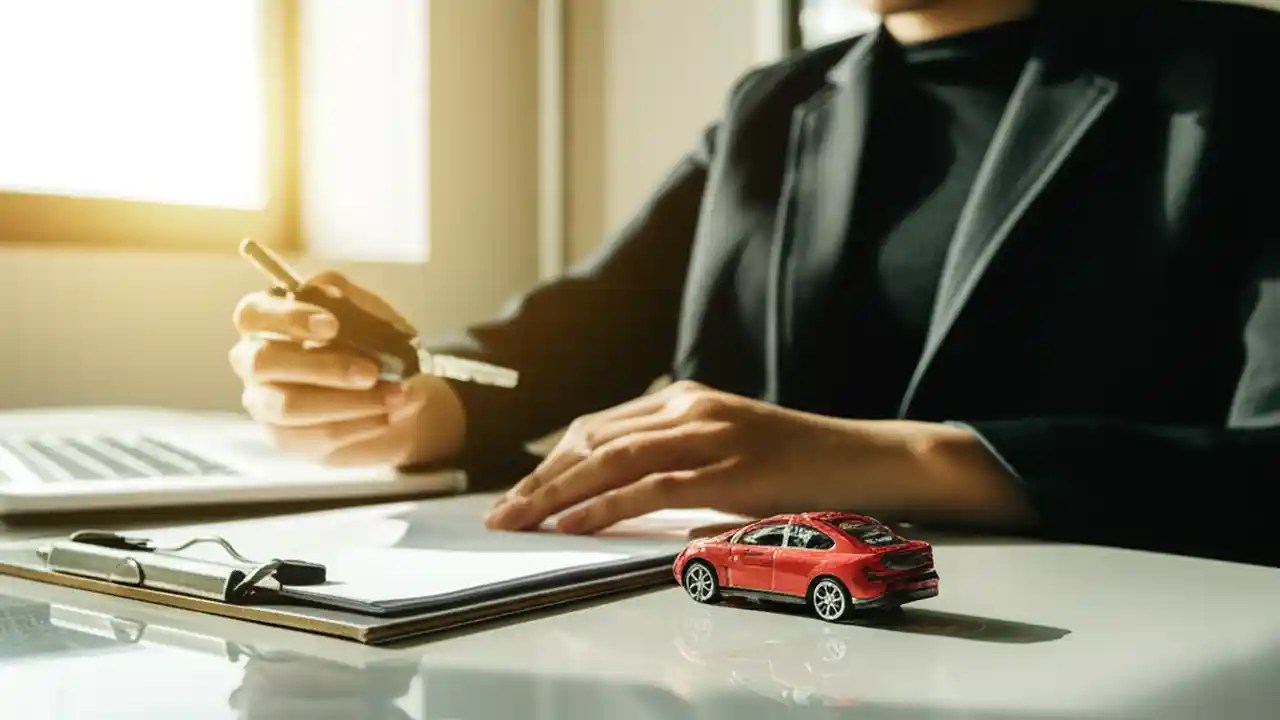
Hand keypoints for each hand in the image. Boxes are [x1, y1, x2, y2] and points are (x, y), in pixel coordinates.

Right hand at [230, 271, 465, 466]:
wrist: (390, 394)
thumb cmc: (369, 345)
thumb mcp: (369, 315)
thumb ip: (348, 298)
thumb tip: (326, 285)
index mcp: (267, 322)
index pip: (252, 314)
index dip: (287, 318)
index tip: (332, 324)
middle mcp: (254, 362)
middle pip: (263, 362)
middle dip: (322, 366)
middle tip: (372, 371)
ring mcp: (265, 404)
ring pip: (289, 406)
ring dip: (348, 402)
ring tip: (395, 395)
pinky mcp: (286, 439)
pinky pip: (316, 435)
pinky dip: (359, 425)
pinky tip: (388, 416)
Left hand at [485, 381, 1032, 533]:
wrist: (859, 456)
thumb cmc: (792, 460)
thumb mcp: (725, 444)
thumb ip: (675, 455)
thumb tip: (618, 488)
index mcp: (682, 399)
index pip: (598, 427)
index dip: (552, 461)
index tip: (521, 491)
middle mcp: (687, 407)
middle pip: (592, 440)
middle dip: (539, 480)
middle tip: (501, 512)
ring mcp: (706, 434)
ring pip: (610, 461)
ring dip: (556, 495)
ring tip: (519, 521)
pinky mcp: (725, 468)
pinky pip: (650, 487)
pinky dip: (603, 506)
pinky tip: (573, 524)